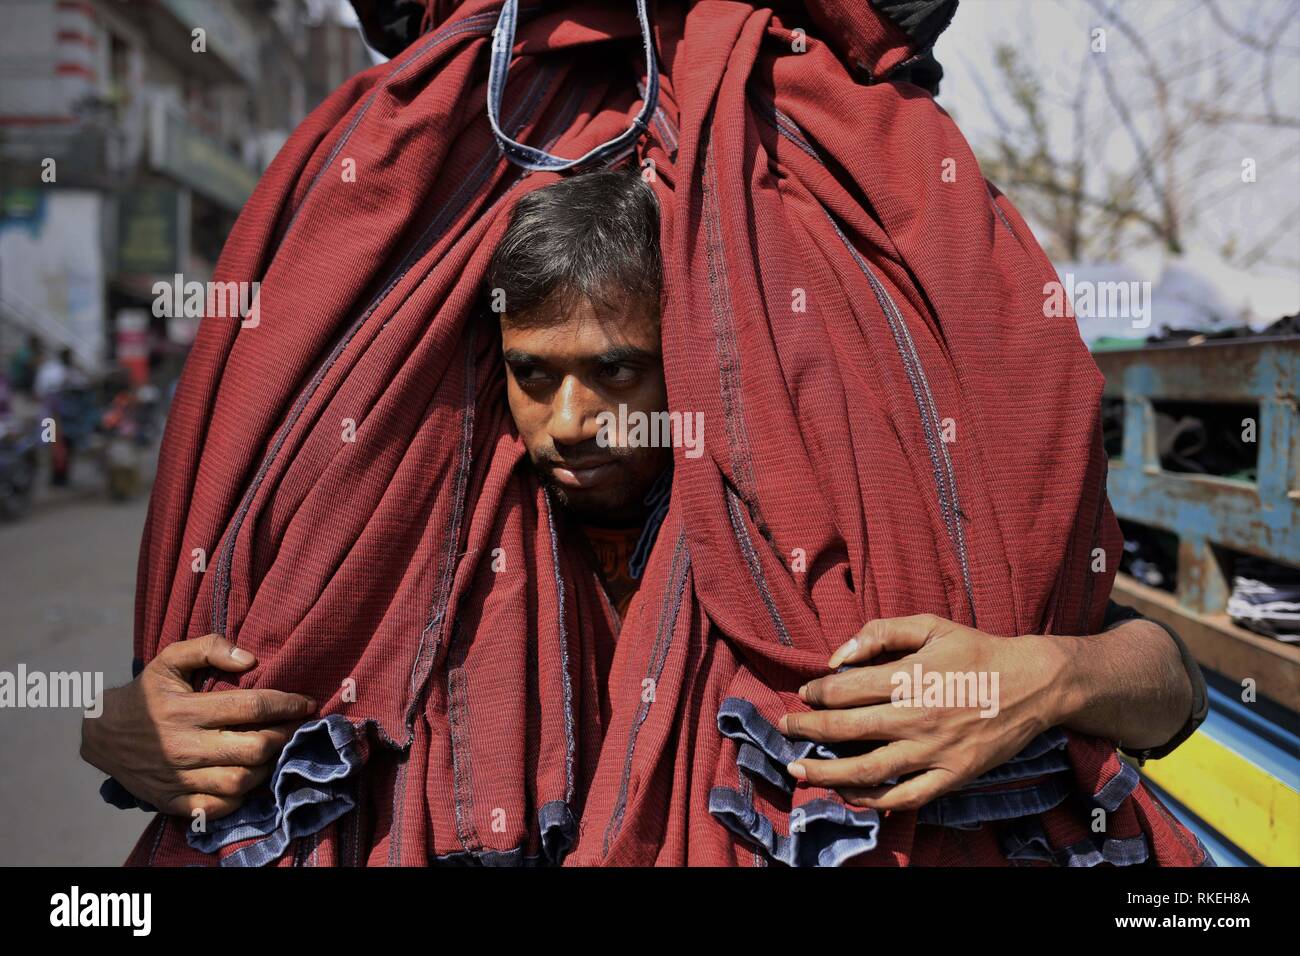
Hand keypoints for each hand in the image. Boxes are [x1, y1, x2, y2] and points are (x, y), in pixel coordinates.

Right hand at [80, 633, 315, 819]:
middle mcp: (184, 746)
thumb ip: (209, 648)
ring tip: (277, 751)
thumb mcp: (170, 659)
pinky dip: (243, 796)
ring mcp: (178, 778)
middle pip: (255, 748)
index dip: (287, 705)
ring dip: (269, 767)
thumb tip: (250, 660)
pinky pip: (219, 806)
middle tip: (298, 728)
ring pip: (242, 781)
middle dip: (285, 737)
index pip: (251, 707)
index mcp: (186, 709)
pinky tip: (251, 777)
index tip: (307, 704)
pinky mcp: (172, 801)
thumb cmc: (147, 693)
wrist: (102, 734)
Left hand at [779, 614, 1064, 812]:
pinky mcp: (953, 775)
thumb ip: (880, 633)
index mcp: (911, 676)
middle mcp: (919, 716)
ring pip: (869, 769)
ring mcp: (936, 751)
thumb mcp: (930, 625)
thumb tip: (837, 657)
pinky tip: (849, 794)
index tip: (805, 694)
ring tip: (797, 770)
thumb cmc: (976, 650)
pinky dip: (873, 800)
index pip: (846, 690)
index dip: (817, 693)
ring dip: (827, 773)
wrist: (1034, 683)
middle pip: (848, 729)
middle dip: (808, 729)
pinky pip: (906, 797)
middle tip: (786, 728)